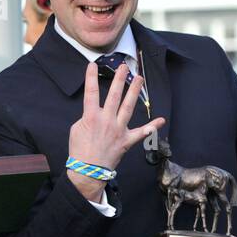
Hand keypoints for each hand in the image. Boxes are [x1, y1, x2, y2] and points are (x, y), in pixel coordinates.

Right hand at [66, 61, 164, 201]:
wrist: (87, 171)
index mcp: (91, 117)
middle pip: (114, 95)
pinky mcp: (126, 141)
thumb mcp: (76, 130)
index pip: (90, 92)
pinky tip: (161, 120)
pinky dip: (151, 127)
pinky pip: (141, 133)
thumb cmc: (79, 151)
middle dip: (119, 79)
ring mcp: (118, 130)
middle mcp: (106, 120)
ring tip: (139, 79)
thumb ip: (87, 118)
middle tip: (124, 67)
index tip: (93, 65)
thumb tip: (95, 114)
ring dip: (134, 92)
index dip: (91, 77)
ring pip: (128, 107)